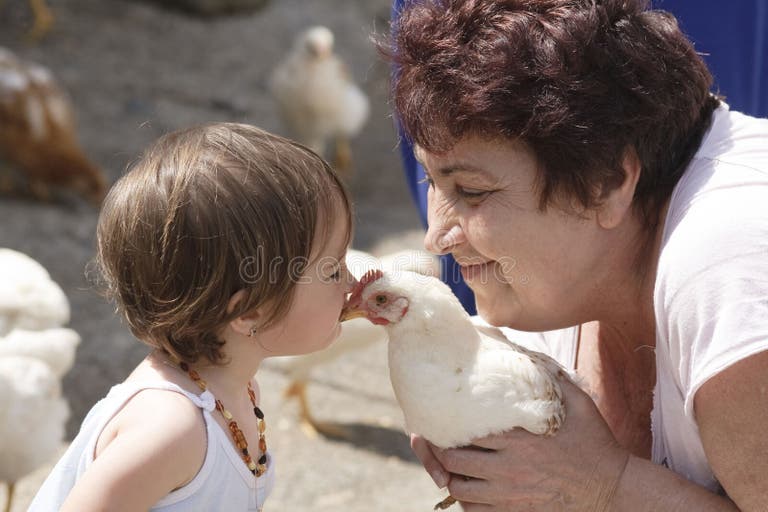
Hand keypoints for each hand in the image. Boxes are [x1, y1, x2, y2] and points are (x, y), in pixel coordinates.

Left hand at [411, 378, 629, 510]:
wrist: (612, 489)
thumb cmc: (594, 441)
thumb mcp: (577, 402)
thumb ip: (550, 378)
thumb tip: (525, 352)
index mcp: (519, 438)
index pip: (467, 431)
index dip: (448, 423)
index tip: (442, 414)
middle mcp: (510, 468)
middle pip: (454, 459)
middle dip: (440, 449)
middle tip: (437, 439)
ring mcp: (511, 493)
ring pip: (459, 488)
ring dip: (450, 475)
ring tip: (449, 463)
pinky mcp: (516, 511)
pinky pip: (476, 510)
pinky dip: (465, 500)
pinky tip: (467, 486)